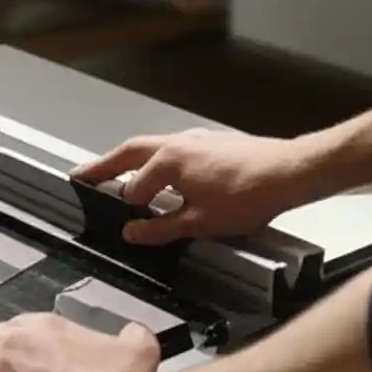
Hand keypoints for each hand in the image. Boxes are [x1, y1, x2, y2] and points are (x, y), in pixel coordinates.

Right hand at [72, 128, 309, 244]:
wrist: (290, 172)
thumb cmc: (247, 197)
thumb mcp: (200, 222)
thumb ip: (161, 228)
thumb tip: (132, 233)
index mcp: (168, 161)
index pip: (133, 187)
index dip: (124, 208)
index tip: (116, 223)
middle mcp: (176, 143)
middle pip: (129, 152)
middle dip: (104, 165)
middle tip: (82, 175)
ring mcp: (195, 138)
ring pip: (151, 146)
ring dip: (129, 159)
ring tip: (116, 173)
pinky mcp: (212, 141)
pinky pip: (172, 148)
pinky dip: (155, 159)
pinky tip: (163, 174)